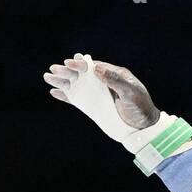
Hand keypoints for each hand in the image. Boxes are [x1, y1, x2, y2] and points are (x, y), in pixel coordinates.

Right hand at [44, 54, 159, 136]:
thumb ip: (116, 81)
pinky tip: (54, 92)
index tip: (70, 63)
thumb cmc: (141, 107)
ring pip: (75, 85)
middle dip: (67, 71)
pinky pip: (76, 99)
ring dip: (62, 81)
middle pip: (81, 74)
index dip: (80, 64)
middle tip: (53, 69)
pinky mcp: (92, 107)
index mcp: (112, 74)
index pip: (93, 66)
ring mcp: (96, 94)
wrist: (144, 128)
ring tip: (48, 77)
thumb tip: (97, 68)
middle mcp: (101, 82)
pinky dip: (65, 96)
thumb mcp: (132, 93)